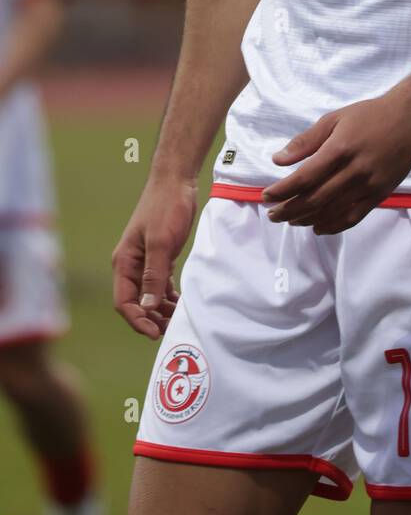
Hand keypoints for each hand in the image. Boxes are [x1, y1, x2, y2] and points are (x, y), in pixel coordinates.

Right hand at [112, 178, 197, 337]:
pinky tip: (182, 304)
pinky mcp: (160, 255)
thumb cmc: (166, 207)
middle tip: (171, 331)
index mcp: (124, 262)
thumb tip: (146, 307)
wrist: (176, 181)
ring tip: (179, 321)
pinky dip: (169, 296)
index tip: (156, 333)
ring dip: (161, 310)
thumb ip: (153, 275)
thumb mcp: (160, 242)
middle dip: (151, 319)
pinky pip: (161, 284)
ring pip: (150, 294)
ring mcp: (146, 260)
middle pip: (136, 302)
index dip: (137, 320)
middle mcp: (131, 264)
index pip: (124, 302)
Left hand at [263, 89, 410, 233]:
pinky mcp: (380, 194)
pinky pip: (353, 217)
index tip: (266, 196)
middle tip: (272, 214)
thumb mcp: (334, 119)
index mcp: (340, 148)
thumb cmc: (370, 115)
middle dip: (289, 209)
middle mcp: (354, 170)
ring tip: (290, 220)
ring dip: (307, 219)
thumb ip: (306, 141)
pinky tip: (318, 227)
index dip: (283, 190)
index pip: (305, 178)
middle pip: (315, 199)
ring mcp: (369, 185)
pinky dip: (333, 226)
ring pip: (332, 211)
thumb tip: (278, 160)